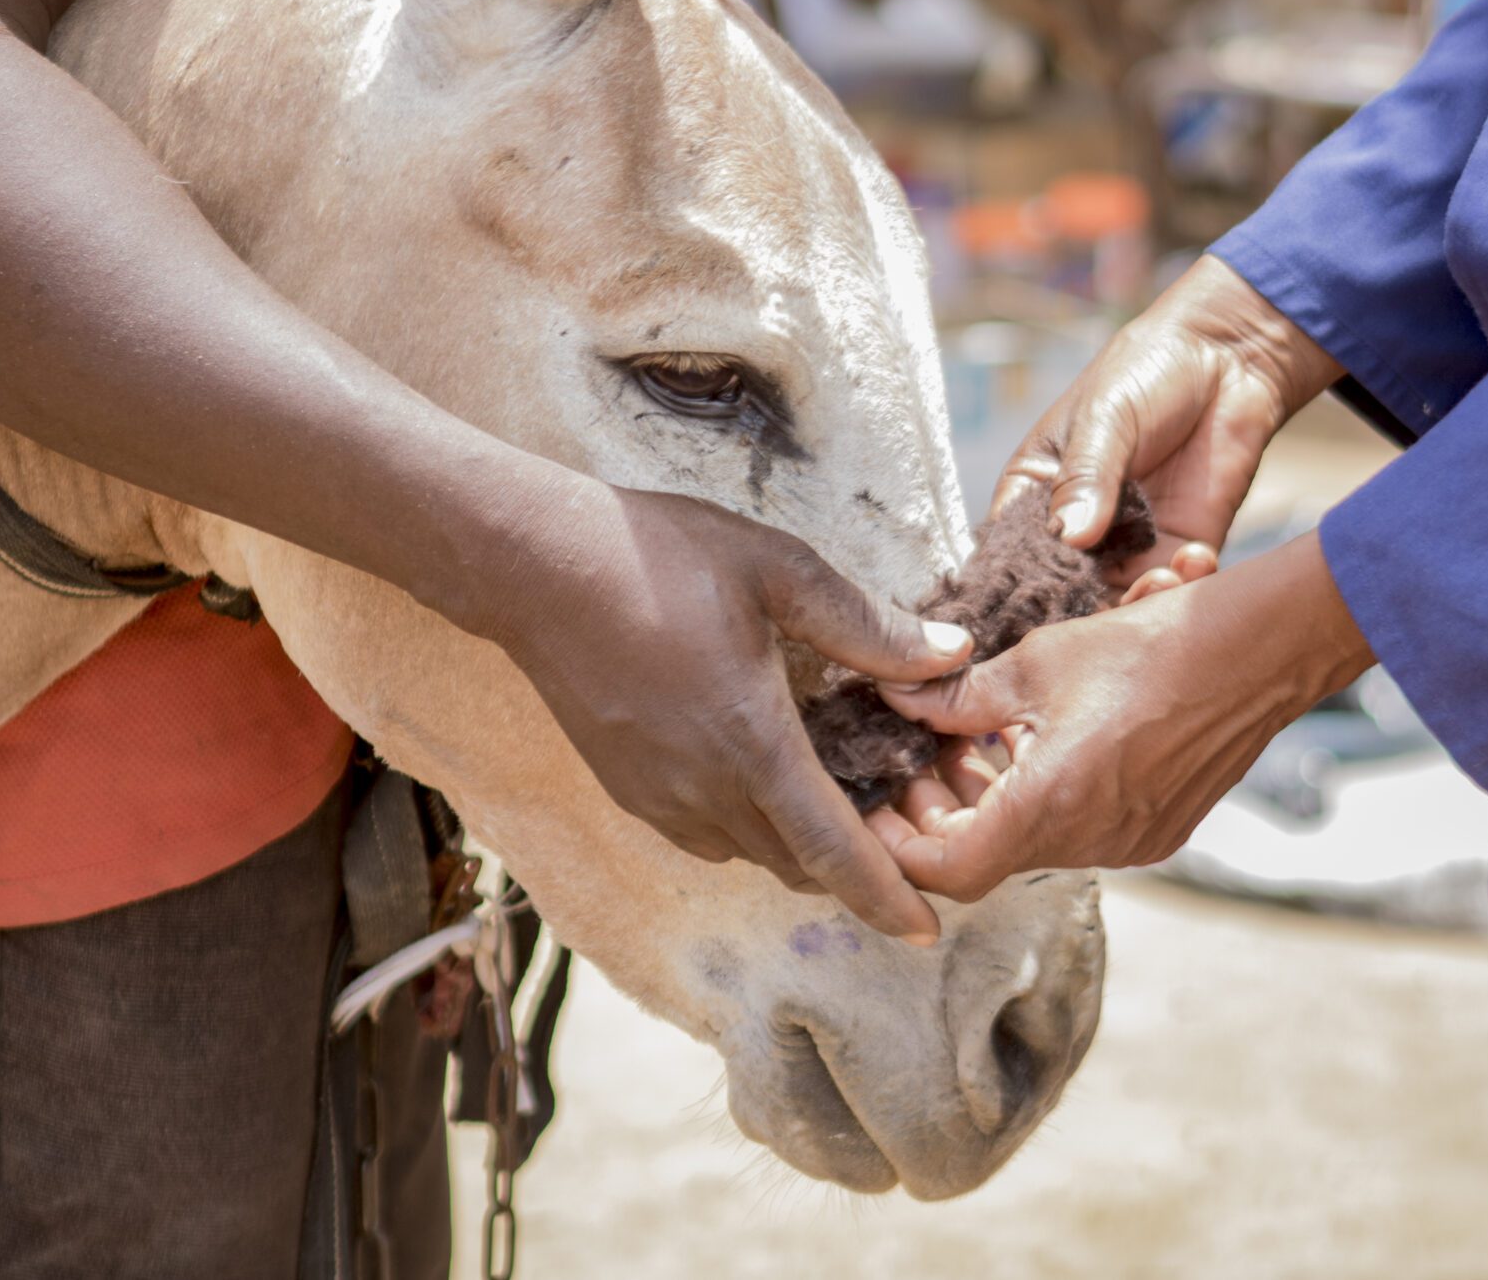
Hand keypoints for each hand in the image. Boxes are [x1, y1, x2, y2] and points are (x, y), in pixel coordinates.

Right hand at [456, 471, 972, 942]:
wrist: (537, 564)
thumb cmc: (659, 556)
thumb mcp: (780, 571)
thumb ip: (869, 625)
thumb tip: (951, 655)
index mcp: (753, 744)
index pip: (832, 852)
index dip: (884, 898)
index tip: (927, 932)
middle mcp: (703, 790)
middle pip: (797, 863)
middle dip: (853, 863)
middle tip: (900, 825)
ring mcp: (658, 797)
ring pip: (750, 852)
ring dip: (798, 842)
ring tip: (839, 795)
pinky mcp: (628, 789)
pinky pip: (706, 833)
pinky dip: (749, 824)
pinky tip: (764, 772)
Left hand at [864, 533, 1375, 901]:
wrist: (1263, 651)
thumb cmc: (1152, 645)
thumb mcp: (1037, 661)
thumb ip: (957, 696)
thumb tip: (896, 701)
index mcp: (1050, 806)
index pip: (947, 869)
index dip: (898, 845)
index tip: (875, 803)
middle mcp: (1091, 841)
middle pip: (986, 855)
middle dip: (943, 808)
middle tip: (922, 752)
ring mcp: (1130, 842)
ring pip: (1031, 840)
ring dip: (994, 799)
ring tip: (977, 736)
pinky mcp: (1157, 831)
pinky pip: (1079, 828)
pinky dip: (1043, 796)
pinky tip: (1040, 741)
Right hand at [993, 254, 1338, 575]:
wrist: (1227, 357)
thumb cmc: (1146, 371)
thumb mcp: (1106, 416)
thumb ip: (1086, 476)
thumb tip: (1069, 536)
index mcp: (1034, 493)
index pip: (1010, 555)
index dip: (1017, 587)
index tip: (1037, 603)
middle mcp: (1074, 530)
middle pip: (1061, 593)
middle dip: (1085, 611)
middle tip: (1111, 607)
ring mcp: (1126, 545)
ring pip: (1117, 605)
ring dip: (1139, 606)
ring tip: (1162, 579)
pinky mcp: (1178, 549)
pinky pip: (1172, 591)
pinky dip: (1182, 588)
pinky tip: (1195, 559)